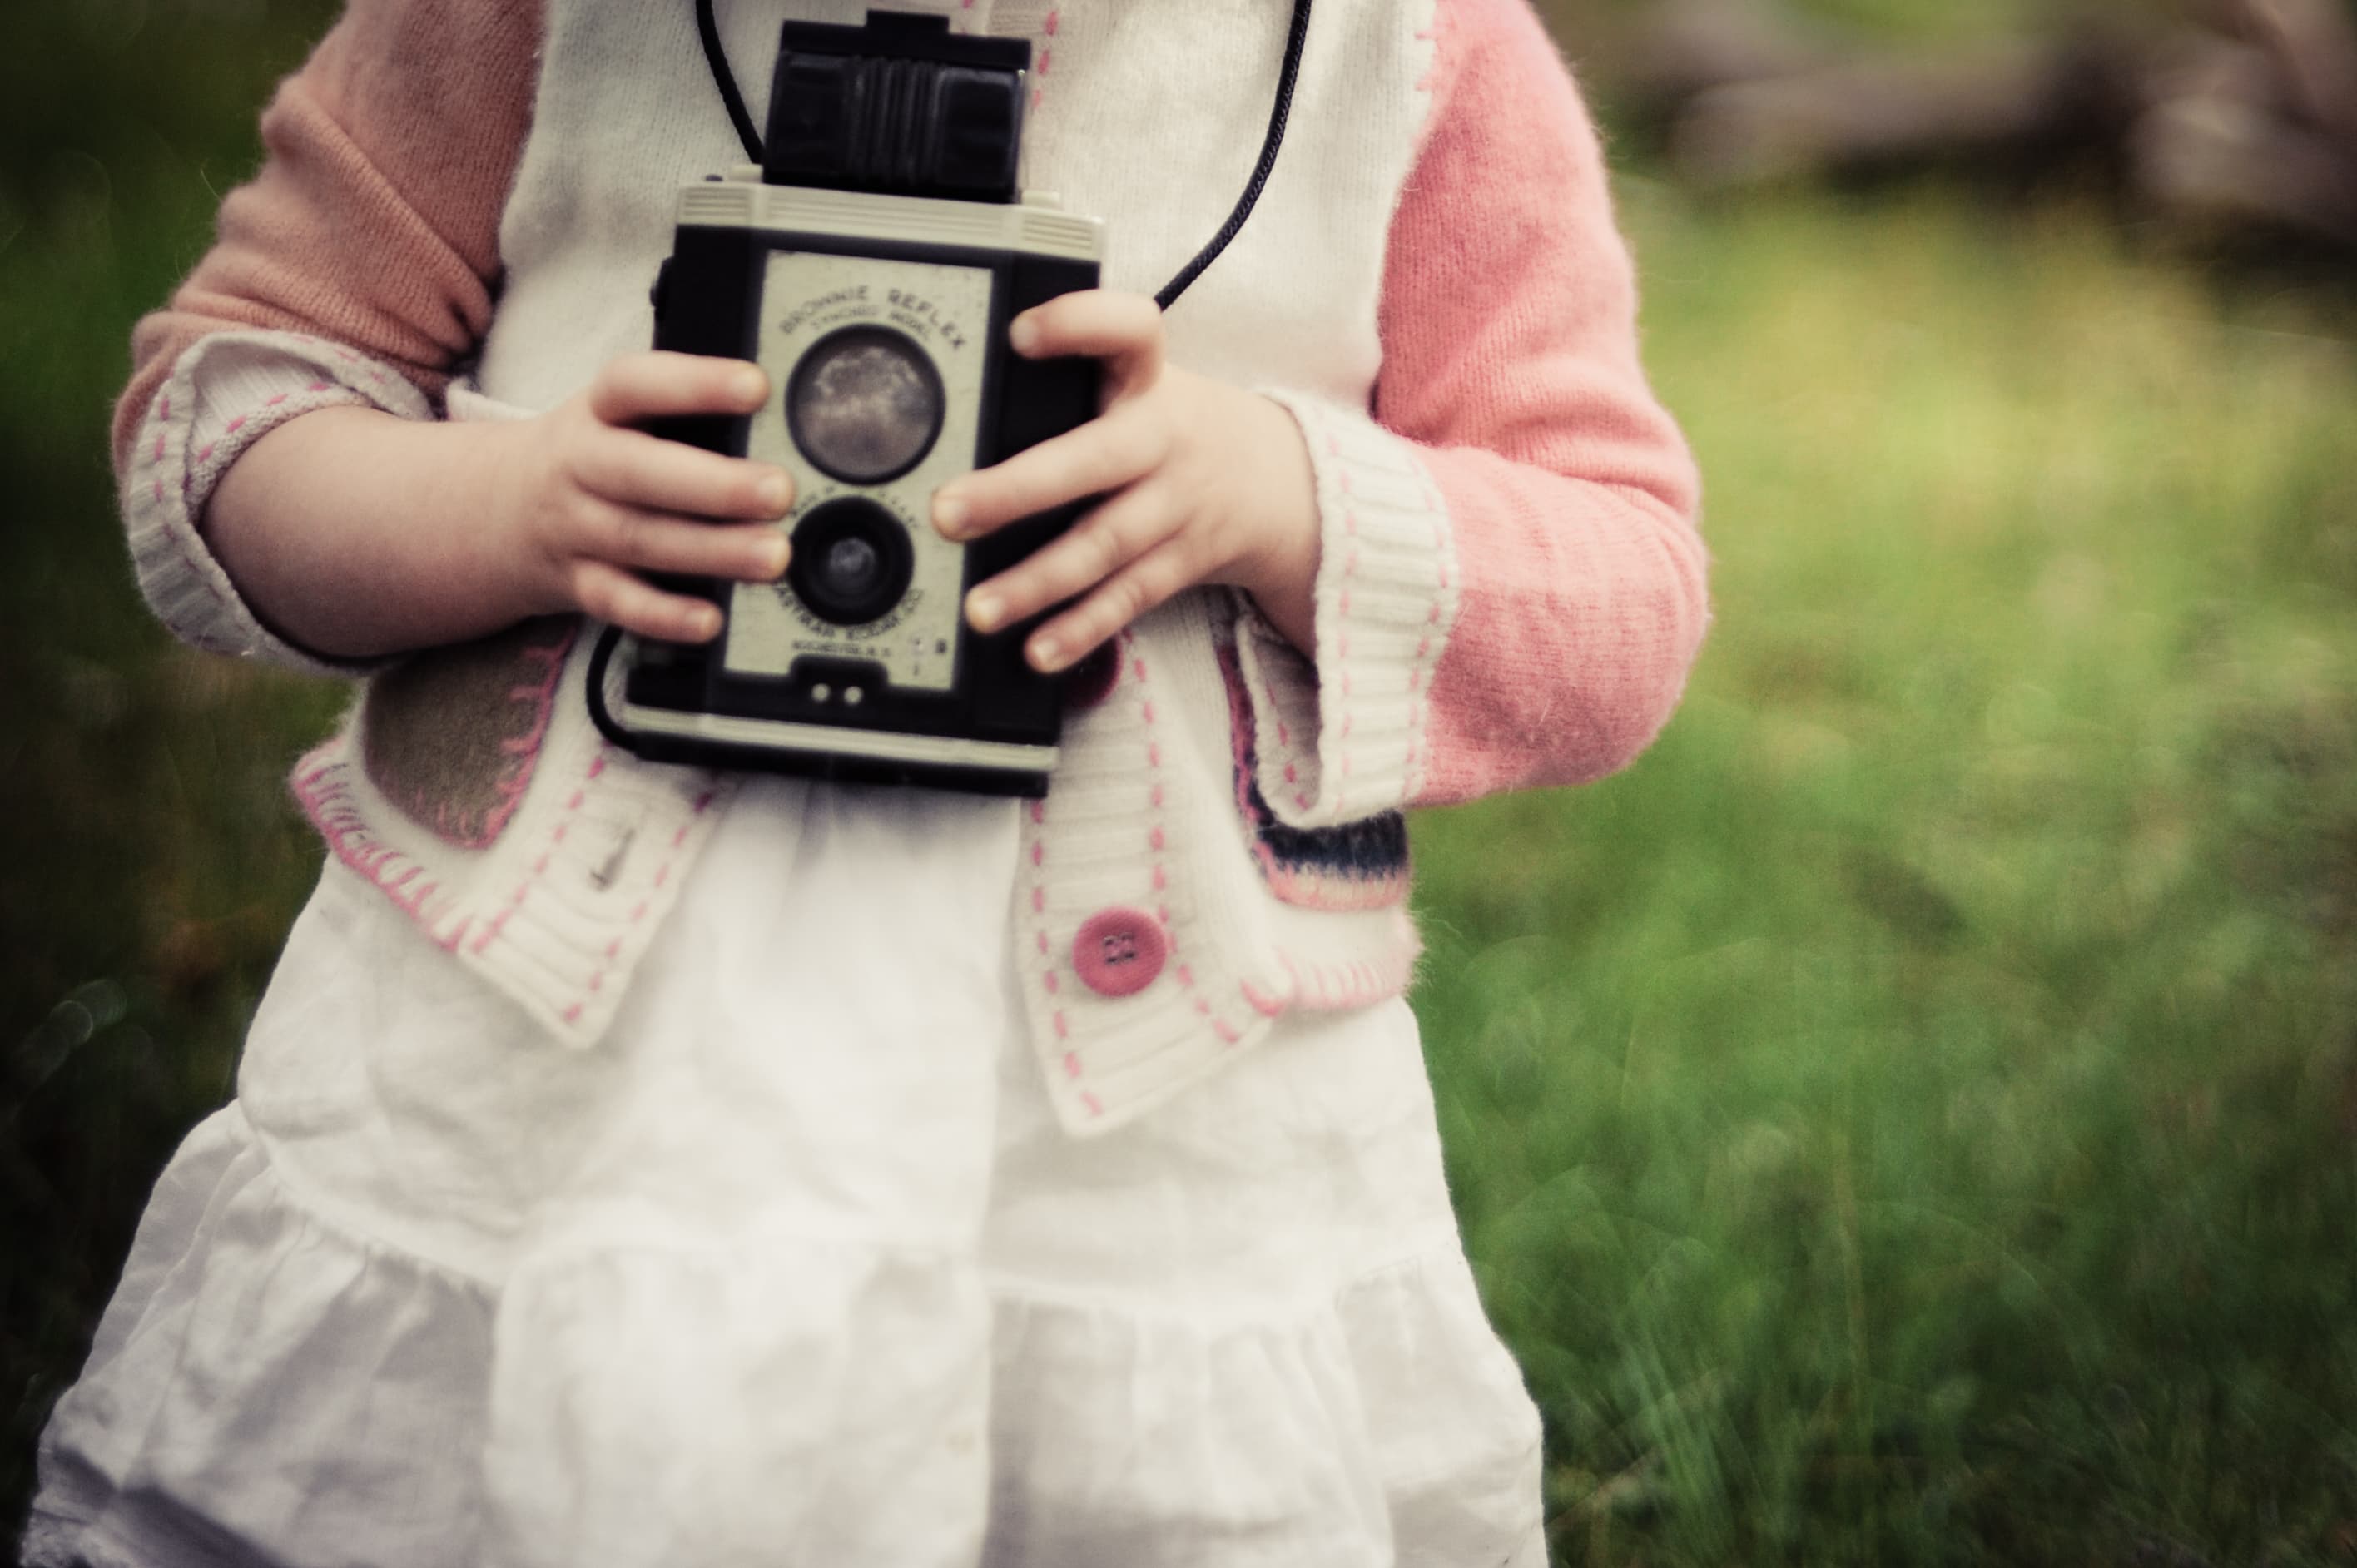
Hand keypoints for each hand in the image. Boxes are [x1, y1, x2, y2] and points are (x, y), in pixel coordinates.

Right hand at [487, 352, 795, 643]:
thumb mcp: (617, 416)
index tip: (756, 387)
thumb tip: (775, 421)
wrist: (494, 507)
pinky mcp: (578, 583)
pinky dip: (665, 616)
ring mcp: (575, 528)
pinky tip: (711, 620)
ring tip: (774, 555)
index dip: (695, 384)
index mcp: (596, 412)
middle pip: (638, 472)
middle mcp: (579, 467)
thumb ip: (682, 416)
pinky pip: (619, 603)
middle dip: (714, 484)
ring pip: (639, 540)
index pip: (635, 385)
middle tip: (780, 491)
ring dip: (712, 550)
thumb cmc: (592, 452)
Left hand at [928, 291, 1320, 671]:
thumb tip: (967, 409)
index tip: (1021, 333)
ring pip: (1105, 544)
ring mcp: (1176, 505)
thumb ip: (1074, 383)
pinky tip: (1040, 649)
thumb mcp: (1142, 382)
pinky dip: (1083, 629)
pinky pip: (1128, 598)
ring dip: (1039, 581)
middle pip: (1096, 461)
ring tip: (981, 607)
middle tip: (949, 512)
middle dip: (1019, 489)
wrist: (1278, 480)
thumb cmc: (1174, 425)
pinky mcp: (1181, 561)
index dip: (1079, 325)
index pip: (1129, 331)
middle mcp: (1164, 439)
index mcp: (1150, 379)